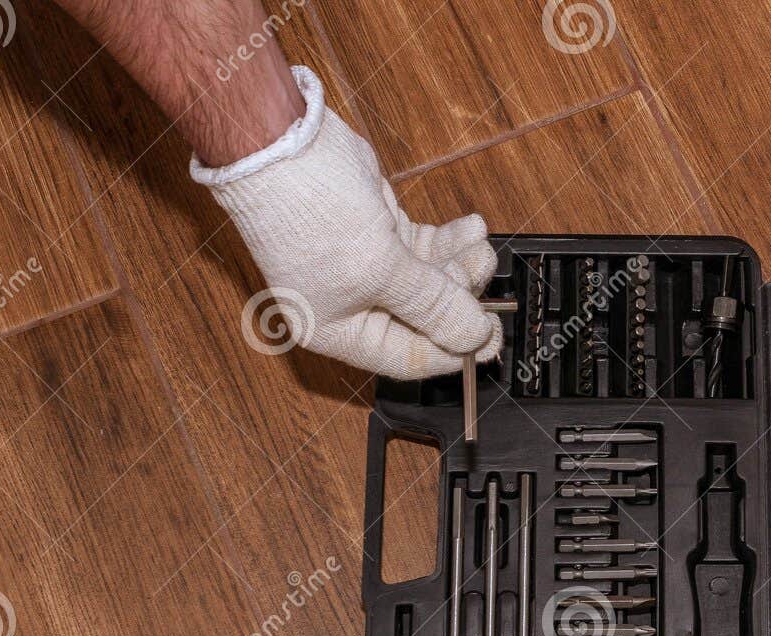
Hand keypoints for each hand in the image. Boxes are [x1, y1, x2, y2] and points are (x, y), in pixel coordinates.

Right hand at [192, 66, 499, 379]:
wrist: (281, 142)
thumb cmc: (309, 212)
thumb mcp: (381, 270)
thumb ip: (432, 305)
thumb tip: (473, 336)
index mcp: (338, 330)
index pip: (407, 357)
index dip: (452, 349)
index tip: (490, 336)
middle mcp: (351, 304)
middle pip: (424, 318)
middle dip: (461, 298)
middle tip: (487, 278)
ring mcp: (368, 266)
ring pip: (431, 280)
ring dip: (462, 265)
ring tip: (480, 246)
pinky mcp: (380, 232)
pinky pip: (426, 248)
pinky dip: (451, 241)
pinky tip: (472, 228)